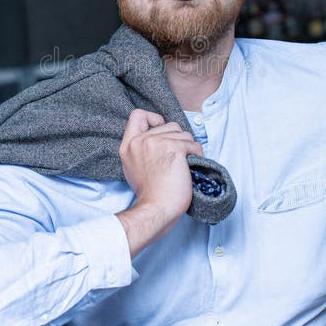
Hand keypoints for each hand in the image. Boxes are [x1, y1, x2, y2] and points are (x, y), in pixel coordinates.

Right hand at [116, 108, 202, 256]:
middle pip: (169, 124)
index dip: (153, 119)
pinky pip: (193, 144)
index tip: (161, 130)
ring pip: (183, 133)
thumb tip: (160, 138)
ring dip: (189, 148)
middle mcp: (140, 141)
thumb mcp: (134, 167)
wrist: (156, 210)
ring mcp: (156, 143)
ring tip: (183, 166)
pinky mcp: (173, 148)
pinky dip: (197, 155)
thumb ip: (142, 150)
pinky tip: (191, 168)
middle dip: (178, 139)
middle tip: (177, 160)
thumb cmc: (151, 195)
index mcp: (128, 145)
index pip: (137, 115)